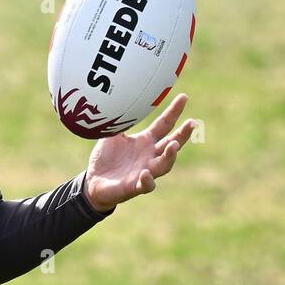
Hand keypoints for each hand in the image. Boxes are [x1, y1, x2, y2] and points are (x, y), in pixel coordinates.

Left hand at [82, 93, 193, 212]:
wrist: (93, 181)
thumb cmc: (105, 158)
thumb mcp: (111, 135)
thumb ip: (119, 121)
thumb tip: (122, 100)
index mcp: (146, 141)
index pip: (164, 124)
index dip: (174, 112)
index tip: (184, 97)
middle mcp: (150, 156)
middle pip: (172, 144)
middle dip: (183, 134)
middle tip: (192, 123)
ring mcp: (145, 171)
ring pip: (164, 165)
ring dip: (170, 156)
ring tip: (173, 145)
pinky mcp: (135, 186)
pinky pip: (146, 185)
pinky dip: (148, 180)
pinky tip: (145, 173)